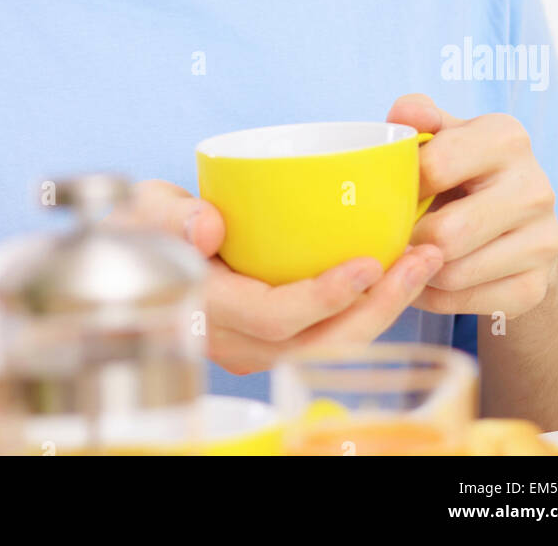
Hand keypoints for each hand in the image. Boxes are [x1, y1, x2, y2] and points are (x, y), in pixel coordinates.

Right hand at [124, 179, 443, 374]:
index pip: (278, 316)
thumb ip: (171, 215)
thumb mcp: (143, 210)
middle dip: (381, 304)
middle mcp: (239, 342)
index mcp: (210, 310)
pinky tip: (398, 271)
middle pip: (323, 339)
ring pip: (334, 342)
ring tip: (424, 261)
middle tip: (424, 257)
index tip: (369, 263)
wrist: (132, 260)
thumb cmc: (139, 230)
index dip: (326, 295)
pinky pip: (329, 332)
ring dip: (385, 306)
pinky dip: (368, 307)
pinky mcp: (274, 337)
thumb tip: (207, 225)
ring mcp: (258, 346)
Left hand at [386, 94, 557, 319]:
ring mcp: (544, 241)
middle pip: (447, 232)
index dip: (399, 185)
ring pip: (452, 273)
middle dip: (408, 238)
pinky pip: (464, 303)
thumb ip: (417, 115)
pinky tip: (426, 279)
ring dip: (418, 270)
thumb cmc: (463, 170)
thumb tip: (403, 116)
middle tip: (391, 236)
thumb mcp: (442, 134)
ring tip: (406, 256)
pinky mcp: (537, 286)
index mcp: (506, 138)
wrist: (515, 224)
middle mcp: (535, 187)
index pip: (435, 166)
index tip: (387, 192)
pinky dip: (433, 296)